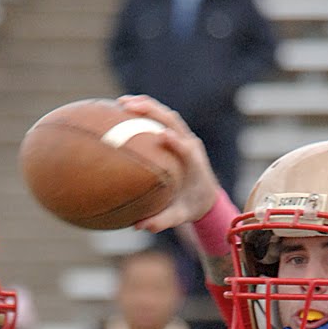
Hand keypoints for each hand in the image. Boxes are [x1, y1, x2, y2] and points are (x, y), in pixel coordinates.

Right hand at [117, 95, 220, 230]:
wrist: (206, 197)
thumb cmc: (191, 208)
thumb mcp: (180, 217)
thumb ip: (163, 221)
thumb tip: (139, 226)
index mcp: (195, 164)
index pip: (187, 148)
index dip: (176, 141)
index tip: (162, 135)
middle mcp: (190, 145)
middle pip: (173, 122)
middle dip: (153, 111)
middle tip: (128, 107)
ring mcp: (184, 137)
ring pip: (166, 115)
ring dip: (146, 106)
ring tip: (122, 102)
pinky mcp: (176, 135)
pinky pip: (159, 119)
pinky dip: (144, 112)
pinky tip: (122, 111)